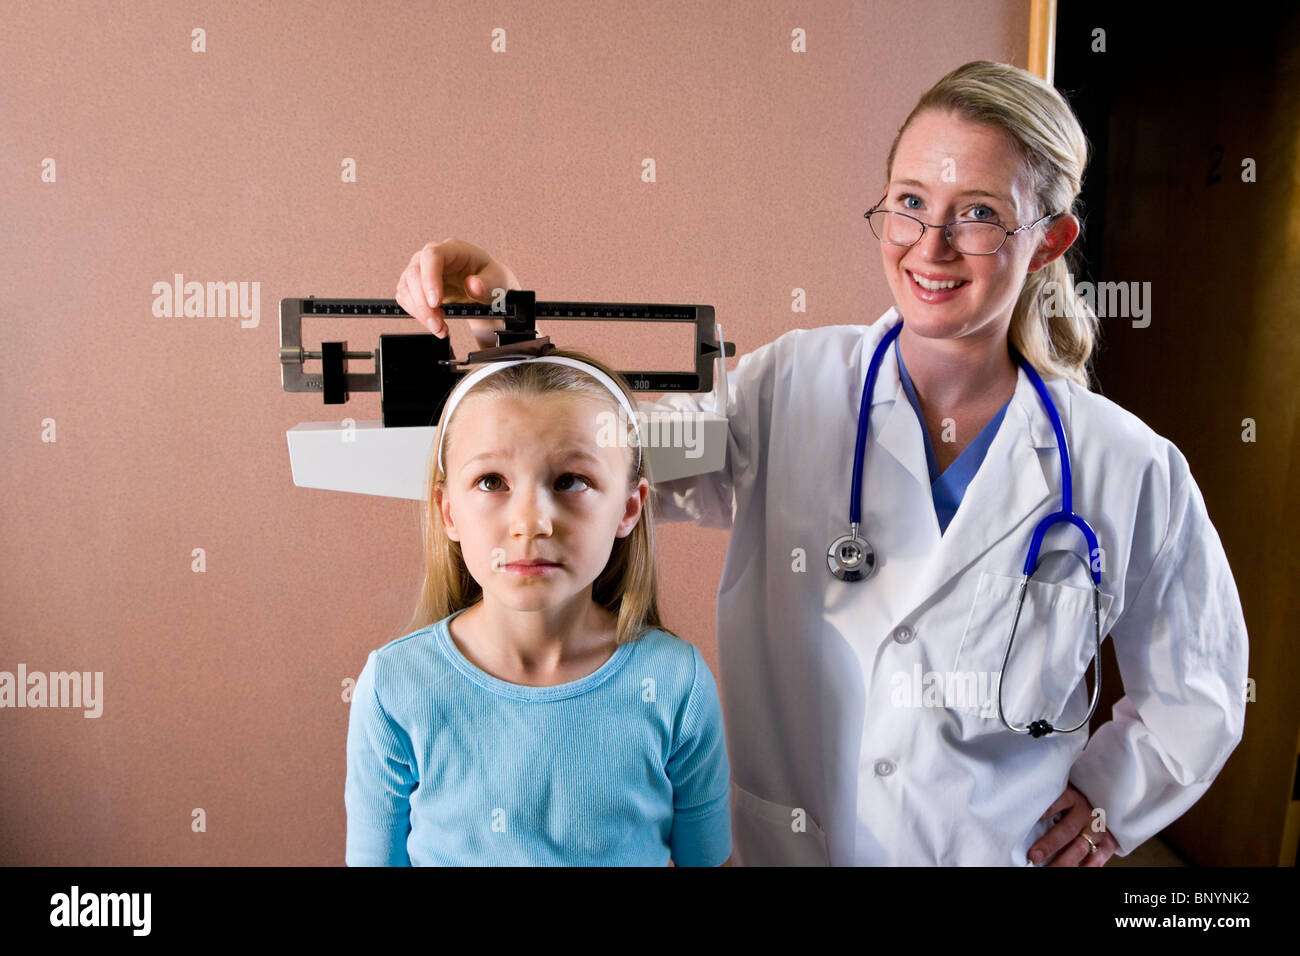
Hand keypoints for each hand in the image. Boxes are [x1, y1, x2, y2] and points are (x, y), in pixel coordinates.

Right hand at [395, 238, 521, 348]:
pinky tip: (435, 322)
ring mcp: (420, 270)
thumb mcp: (498, 281)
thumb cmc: (490, 279)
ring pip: (406, 288)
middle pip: (414, 273)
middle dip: (423, 304)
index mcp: (453, 250)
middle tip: (438, 324)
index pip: (432, 255)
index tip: (435, 302)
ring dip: (419, 312)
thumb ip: (487, 284)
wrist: (485, 289)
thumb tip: (472, 285)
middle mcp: (431, 257)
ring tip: (440, 326)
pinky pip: (406, 299)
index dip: (429, 278)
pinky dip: (418, 315)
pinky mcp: (414, 285)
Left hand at [1028, 783, 1117, 866]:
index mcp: (1072, 798)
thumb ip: (1050, 807)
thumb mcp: (1064, 798)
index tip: (1035, 818)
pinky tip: (1075, 870)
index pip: (1059, 801)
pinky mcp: (1108, 843)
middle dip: (1049, 844)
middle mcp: (1085, 813)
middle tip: (1034, 856)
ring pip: (1079, 847)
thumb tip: (1023, 819)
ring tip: (1049, 869)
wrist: (1104, 808)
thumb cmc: (1074, 805)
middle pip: (1067, 830)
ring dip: (1064, 861)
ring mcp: (1097, 829)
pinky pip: (1097, 858)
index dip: (1048, 809)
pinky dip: (1087, 867)